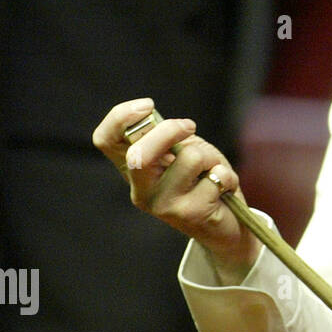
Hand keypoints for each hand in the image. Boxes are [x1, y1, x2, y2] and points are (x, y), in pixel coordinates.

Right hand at [92, 98, 259, 279]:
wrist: (225, 226)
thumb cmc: (202, 180)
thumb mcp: (183, 153)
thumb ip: (169, 139)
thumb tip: (159, 120)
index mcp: (134, 170)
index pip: (105, 140)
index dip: (120, 117)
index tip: (148, 105)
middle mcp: (141, 190)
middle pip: (139, 154)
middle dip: (169, 131)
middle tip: (190, 127)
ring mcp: (163, 205)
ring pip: (189, 158)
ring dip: (211, 156)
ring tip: (212, 170)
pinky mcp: (190, 214)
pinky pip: (216, 176)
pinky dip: (226, 175)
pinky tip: (223, 190)